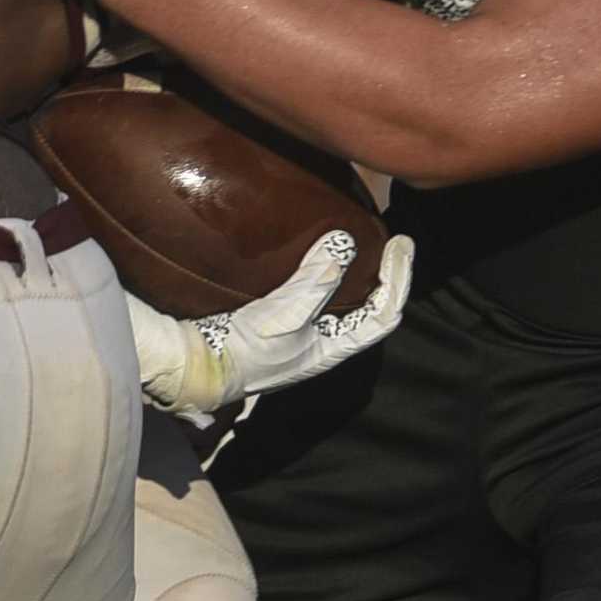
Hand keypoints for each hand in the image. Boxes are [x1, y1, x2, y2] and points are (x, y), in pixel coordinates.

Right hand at [126, 231, 415, 421]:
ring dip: (355, 271)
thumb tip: (344, 241)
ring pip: (343, 299)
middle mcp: (323, 342)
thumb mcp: (285, 314)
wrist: (198, 364)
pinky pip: (314, 292)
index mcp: (333, 347)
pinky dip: (323, 270)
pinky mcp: (279, 321)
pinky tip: (313, 250)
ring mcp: (301, 333)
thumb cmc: (245, 347)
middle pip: (369, 307)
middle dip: (383, 273)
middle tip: (388, 235)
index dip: (399, 279)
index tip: (402, 242)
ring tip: (359, 238)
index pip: (384, 315)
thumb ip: (316, 280)